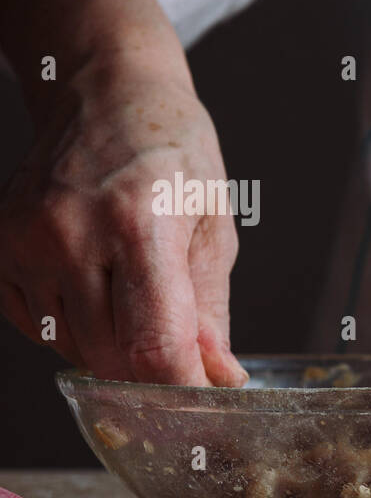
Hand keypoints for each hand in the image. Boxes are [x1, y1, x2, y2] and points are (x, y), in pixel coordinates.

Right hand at [0, 57, 244, 385]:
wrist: (105, 93)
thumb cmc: (173, 154)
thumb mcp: (213, 226)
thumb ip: (210, 310)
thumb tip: (217, 377)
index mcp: (140, 225)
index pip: (154, 346)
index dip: (182, 389)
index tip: (204, 403)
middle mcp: (72, 234)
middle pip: (110, 358)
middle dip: (154, 374)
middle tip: (183, 357)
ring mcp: (26, 240)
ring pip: (73, 348)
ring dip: (113, 349)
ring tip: (137, 296)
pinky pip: (36, 325)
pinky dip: (73, 326)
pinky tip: (96, 285)